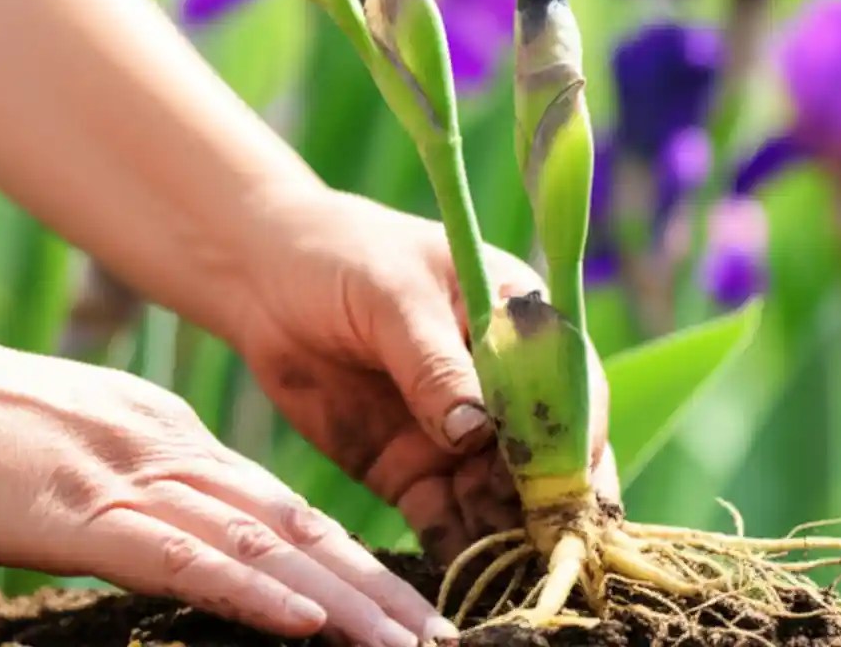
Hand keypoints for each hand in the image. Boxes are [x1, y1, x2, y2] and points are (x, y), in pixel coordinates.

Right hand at [0, 319, 457, 646]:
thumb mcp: (88, 450)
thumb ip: (148, 486)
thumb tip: (191, 527)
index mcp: (177, 442)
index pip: (285, 511)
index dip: (353, 563)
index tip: (407, 607)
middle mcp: (176, 455)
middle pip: (298, 528)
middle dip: (378, 589)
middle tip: (445, 636)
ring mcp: (135, 482)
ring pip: (263, 545)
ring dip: (344, 601)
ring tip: (409, 644)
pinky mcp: (85, 515)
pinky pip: (185, 558)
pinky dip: (254, 591)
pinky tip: (307, 621)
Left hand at [230, 190, 617, 562]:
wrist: (264, 280)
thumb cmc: (342, 257)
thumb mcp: (393, 296)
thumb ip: (435, 363)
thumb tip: (477, 432)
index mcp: (520, 327)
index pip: (570, 389)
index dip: (576, 440)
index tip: (567, 484)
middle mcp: (501, 392)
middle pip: (546, 460)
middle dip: (550, 508)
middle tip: (550, 556)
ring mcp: (457, 439)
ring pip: (501, 501)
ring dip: (510, 541)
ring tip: (509, 582)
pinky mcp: (410, 473)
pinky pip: (445, 522)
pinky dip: (457, 553)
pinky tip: (462, 583)